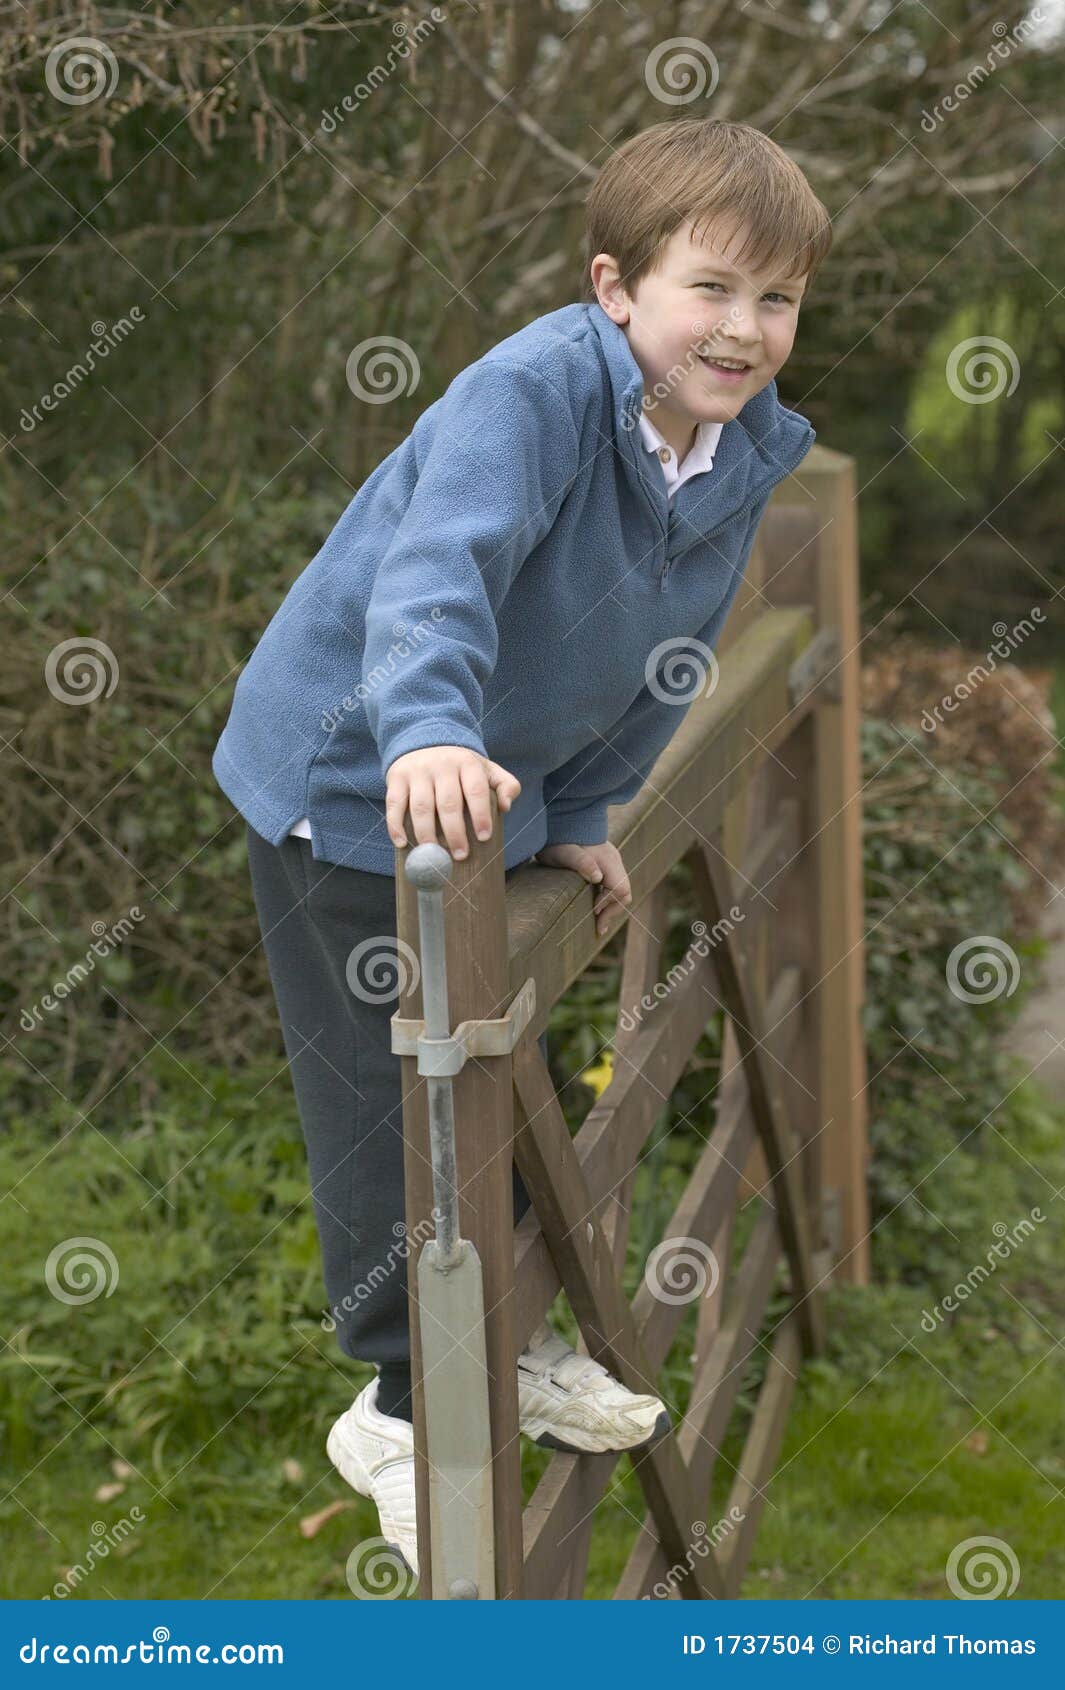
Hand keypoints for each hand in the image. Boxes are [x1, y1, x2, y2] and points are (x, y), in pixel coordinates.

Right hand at [385, 746, 520, 860]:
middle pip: (448, 803)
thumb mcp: (486, 768)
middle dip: (455, 833)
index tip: (484, 837)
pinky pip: (394, 804)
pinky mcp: (396, 778)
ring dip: (427, 834)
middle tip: (460, 855)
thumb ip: (505, 784)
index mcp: (466, 763)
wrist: (423, 740)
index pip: (476, 790)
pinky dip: (396, 826)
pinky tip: (402, 843)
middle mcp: (441, 765)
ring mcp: (417, 771)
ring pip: (421, 807)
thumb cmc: (460, 765)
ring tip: (434, 856)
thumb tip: (506, 806)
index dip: (481, 815)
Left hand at [534, 841, 632, 935]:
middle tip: (598, 927)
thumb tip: (598, 877)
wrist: (557, 824)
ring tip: (598, 923)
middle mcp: (613, 861)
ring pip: (620, 890)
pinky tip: (596, 909)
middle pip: (624, 892)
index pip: (621, 889)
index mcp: (607, 860)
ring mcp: (611, 862)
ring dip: (610, 906)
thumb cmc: (558, 842)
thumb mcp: (565, 853)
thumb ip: (581, 862)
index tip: (593, 910)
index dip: (609, 903)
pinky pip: (613, 885)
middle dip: (612, 910)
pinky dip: (607, 899)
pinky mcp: (604, 864)